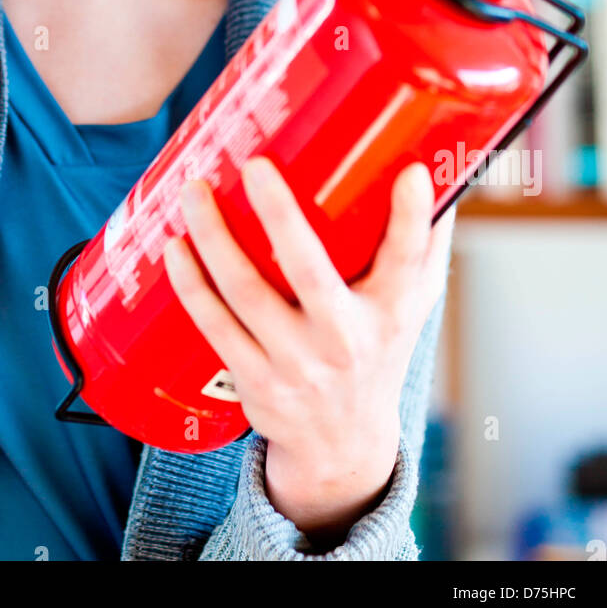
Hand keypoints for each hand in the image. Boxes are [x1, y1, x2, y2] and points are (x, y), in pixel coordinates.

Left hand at [163, 158, 453, 547]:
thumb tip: (431, 166)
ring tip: (194, 192)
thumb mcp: (413, 303)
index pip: (406, 258)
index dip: (411, 216)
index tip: (411, 172)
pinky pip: (215, 327)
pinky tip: (176, 248)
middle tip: (253, 164)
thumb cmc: (377, 348)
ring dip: (214, 238)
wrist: (342, 443)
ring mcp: (296, 363)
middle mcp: (344, 338)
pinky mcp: (255, 381)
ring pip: (246, 292)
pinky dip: (191, 286)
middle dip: (279, 214)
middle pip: (309, 270)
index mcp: (391, 311)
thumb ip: (424, 239)